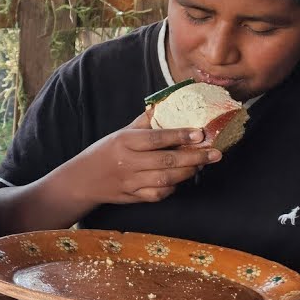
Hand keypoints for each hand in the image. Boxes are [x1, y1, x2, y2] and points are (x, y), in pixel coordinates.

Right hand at [56, 112, 221, 205]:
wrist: (83, 179)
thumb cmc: (105, 152)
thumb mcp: (121, 133)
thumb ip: (144, 122)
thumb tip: (166, 104)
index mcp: (124, 141)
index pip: (156, 138)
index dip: (179, 135)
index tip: (200, 132)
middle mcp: (128, 161)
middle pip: (166, 160)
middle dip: (195, 157)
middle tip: (216, 153)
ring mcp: (130, 181)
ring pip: (166, 179)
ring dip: (188, 172)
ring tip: (203, 164)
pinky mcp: (133, 196)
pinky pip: (158, 194)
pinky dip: (172, 188)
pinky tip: (180, 180)